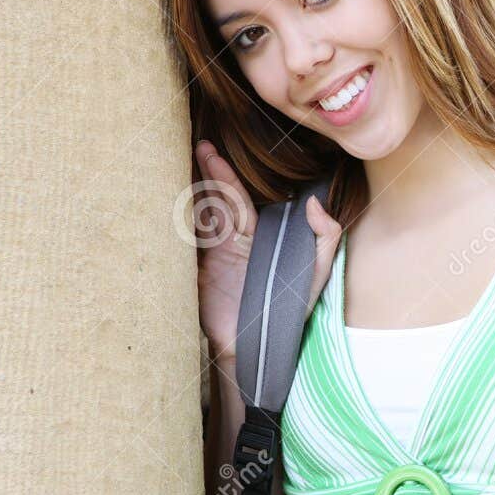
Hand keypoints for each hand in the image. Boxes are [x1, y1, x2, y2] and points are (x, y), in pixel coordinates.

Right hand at [193, 139, 342, 365]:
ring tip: (182, 164)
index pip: (241, 199)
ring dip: (192, 192)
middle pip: (218, 201)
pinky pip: (186, 244)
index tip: (215, 152)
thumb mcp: (316, 273)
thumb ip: (325, 238)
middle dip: (210, 174)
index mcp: (258, 237)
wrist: (260, 347)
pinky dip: (178, 223)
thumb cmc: (290, 312)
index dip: (228, 176)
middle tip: (200, 147)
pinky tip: (169, 201)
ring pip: (201, 217)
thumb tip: (315, 202)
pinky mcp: (197, 273)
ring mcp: (213, 256)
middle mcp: (233, 242)